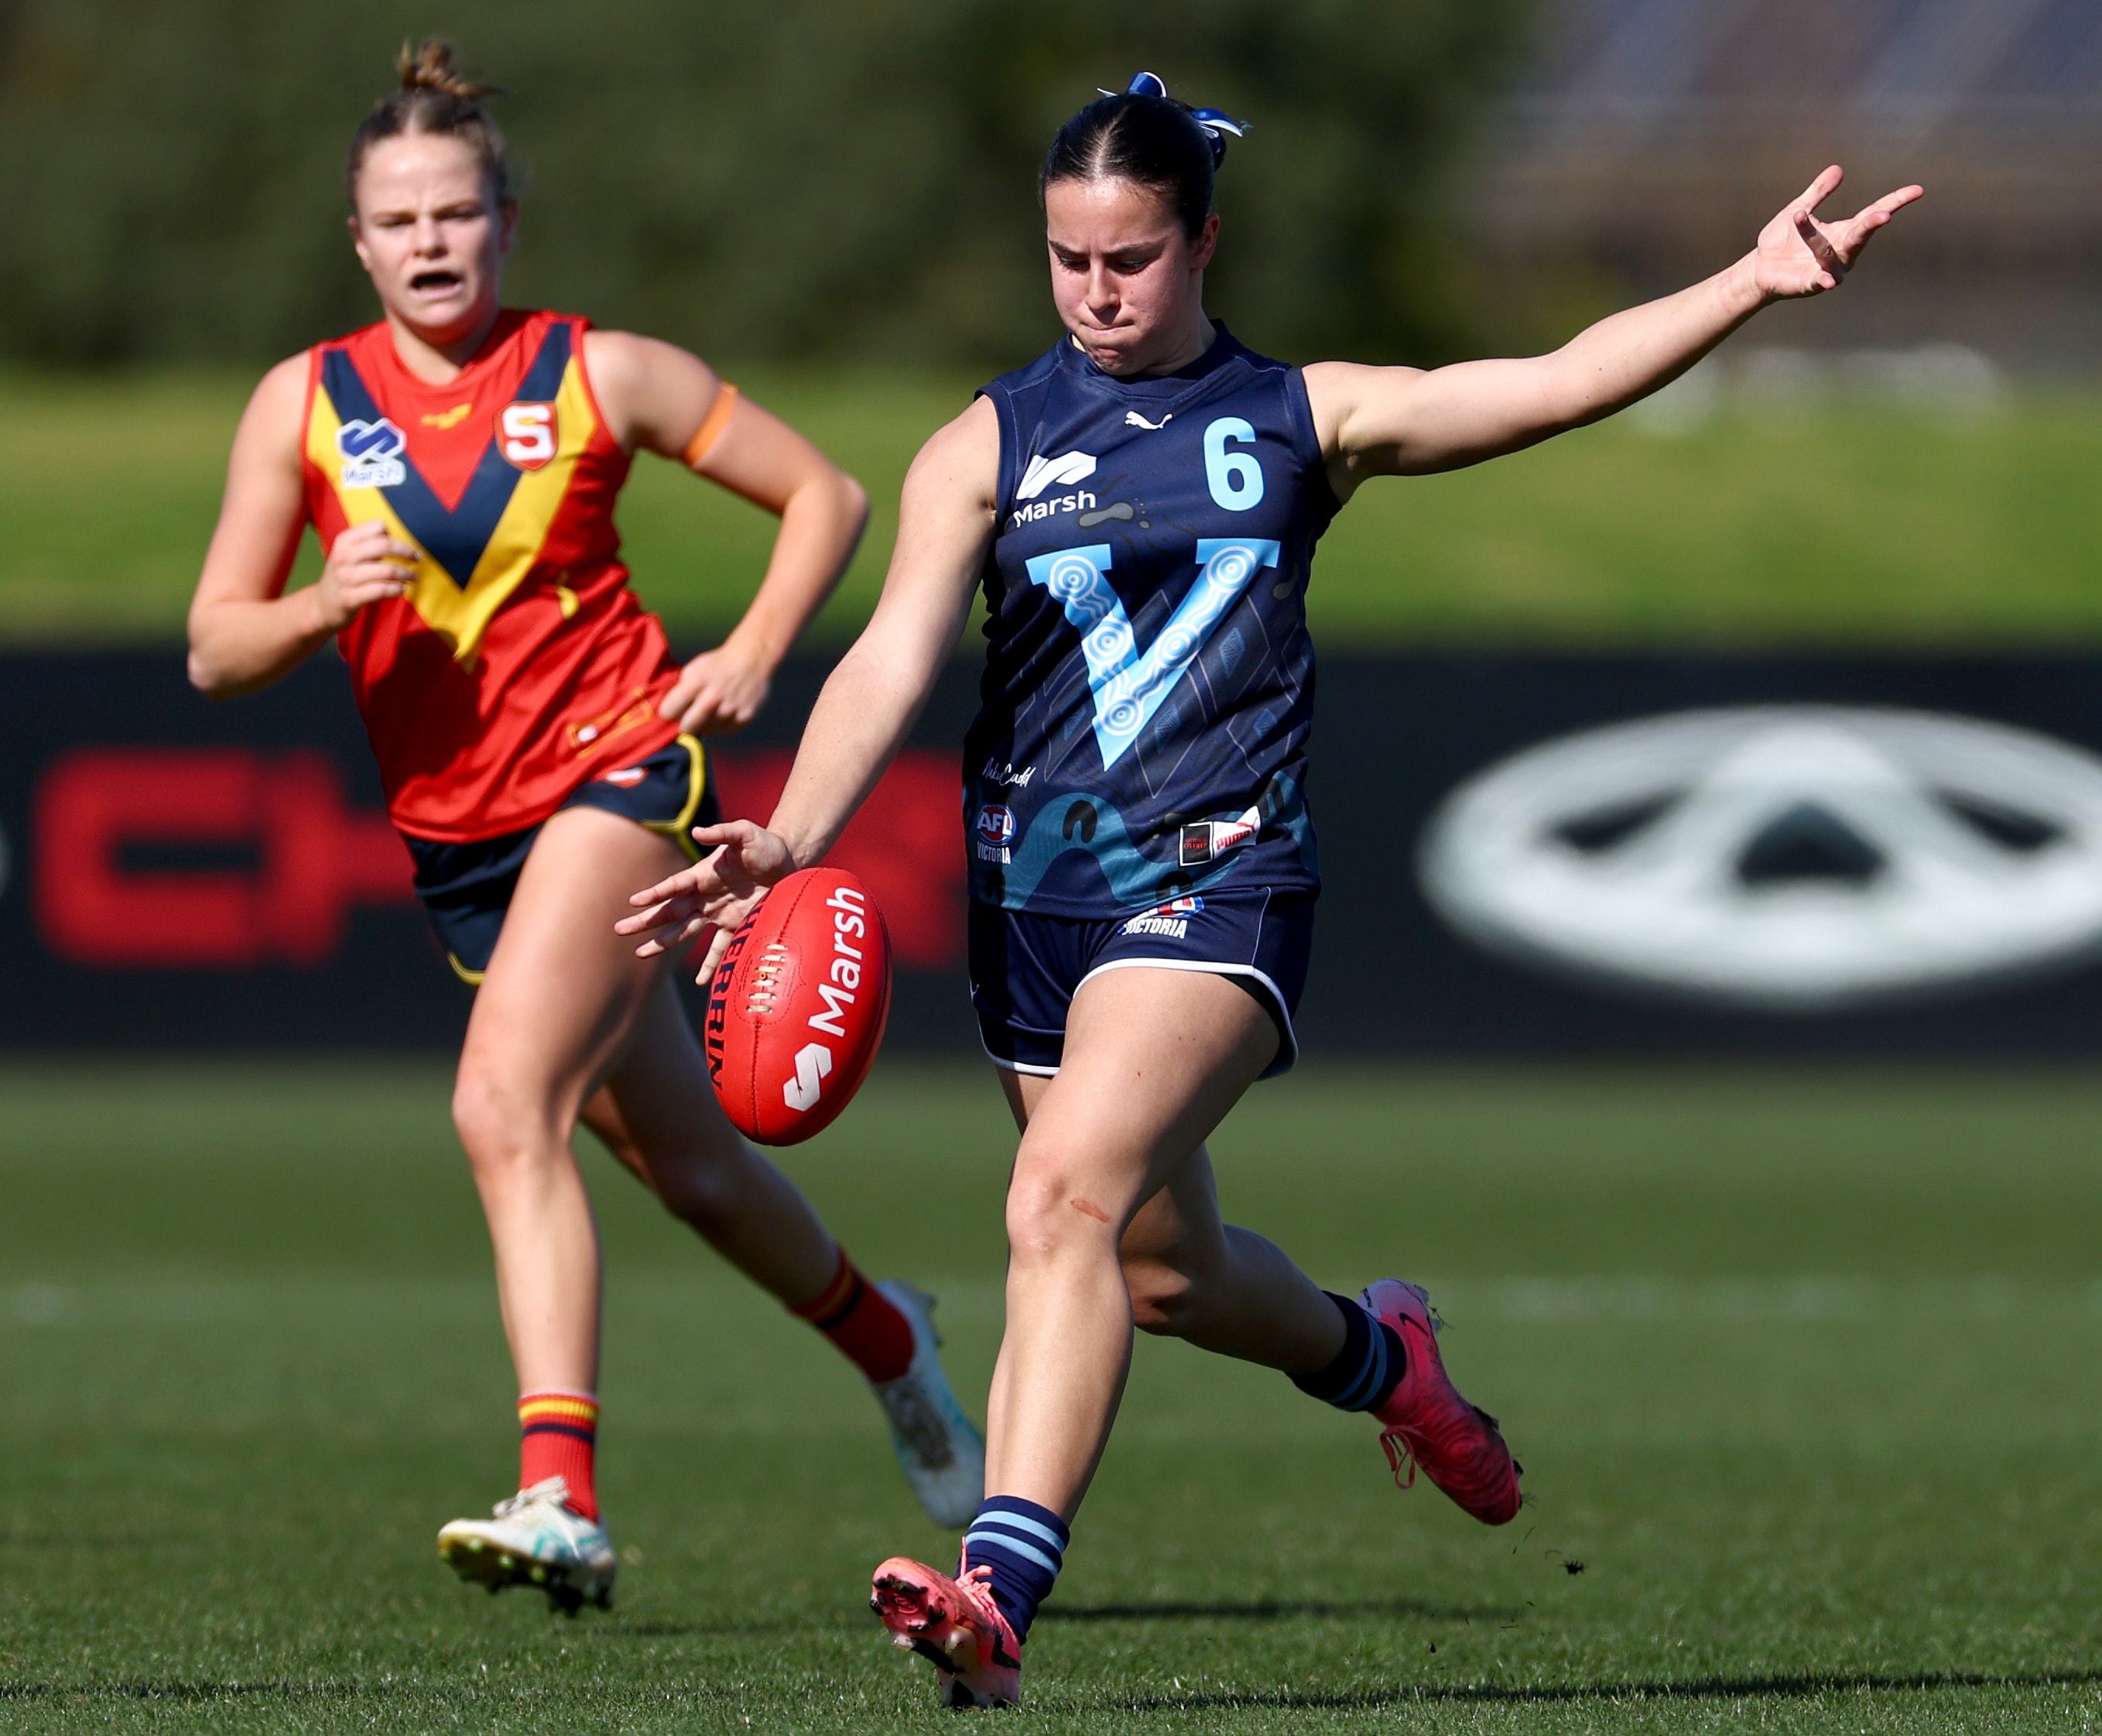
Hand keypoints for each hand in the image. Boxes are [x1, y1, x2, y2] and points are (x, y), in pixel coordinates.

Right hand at [314, 520, 415, 630]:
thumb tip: (395, 538)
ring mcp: (345, 578)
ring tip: (413, 577)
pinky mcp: (350, 598)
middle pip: (384, 545)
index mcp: (344, 541)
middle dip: (406, 551)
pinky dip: (397, 589)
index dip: (395, 536)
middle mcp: (343, 556)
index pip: (377, 528)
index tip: (405, 548)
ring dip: (406, 574)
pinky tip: (402, 589)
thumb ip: (368, 543)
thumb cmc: (344, 576)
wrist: (321, 605)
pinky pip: (382, 590)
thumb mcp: (348, 554)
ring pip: (387, 570)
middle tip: (417, 558)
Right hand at [615, 818, 797, 980]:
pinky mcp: (737, 927)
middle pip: (670, 912)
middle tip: (619, 930)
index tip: (633, 902)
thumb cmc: (765, 845)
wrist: (789, 863)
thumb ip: (723, 832)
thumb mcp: (745, 834)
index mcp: (703, 875)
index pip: (673, 886)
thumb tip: (698, 831)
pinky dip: (711, 966)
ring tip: (640, 954)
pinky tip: (701, 983)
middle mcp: (705, 896)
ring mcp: (718, 914)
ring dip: (662, 943)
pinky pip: (720, 949)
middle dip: (645, 922)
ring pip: (684, 931)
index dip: (654, 894)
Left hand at [658, 641, 772, 735]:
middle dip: (686, 724)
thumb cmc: (719, 663)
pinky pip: (726, 731)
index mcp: (696, 682)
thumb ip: (682, 688)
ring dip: (707, 724)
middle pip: (687, 728)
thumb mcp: (694, 667)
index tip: (674, 710)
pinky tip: (727, 711)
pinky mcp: (745, 716)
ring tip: (713, 709)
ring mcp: (730, 709)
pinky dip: (724, 724)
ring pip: (708, 731)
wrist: (752, 658)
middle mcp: (712, 698)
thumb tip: (672, 710)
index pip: (668, 711)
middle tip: (691, 717)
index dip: (669, 712)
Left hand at [1750, 166, 1922, 300]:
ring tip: (1799, 217)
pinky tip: (1830, 281)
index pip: (1873, 214)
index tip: (1917, 190)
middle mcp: (1841, 251)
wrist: (1759, 268)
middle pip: (1862, 235)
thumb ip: (1818, 193)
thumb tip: (1838, 169)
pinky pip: (1821, 281)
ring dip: (1814, 237)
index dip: (1895, 202)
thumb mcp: (1799, 210)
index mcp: (1843, 231)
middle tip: (1885, 215)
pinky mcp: (1812, 285)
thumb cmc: (1782, 241)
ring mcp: (1829, 269)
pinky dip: (1825, 280)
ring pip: (1830, 252)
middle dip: (1872, 225)